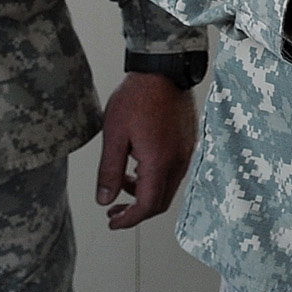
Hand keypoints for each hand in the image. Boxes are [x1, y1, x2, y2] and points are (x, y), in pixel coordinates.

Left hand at [95, 71, 199, 229]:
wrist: (164, 70)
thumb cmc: (138, 97)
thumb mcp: (114, 135)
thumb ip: (109, 171)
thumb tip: (104, 199)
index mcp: (159, 162)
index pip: (147, 206)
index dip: (129, 219)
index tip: (113, 221)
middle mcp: (177, 161)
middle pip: (160, 201)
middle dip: (136, 211)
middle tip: (114, 209)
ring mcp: (185, 151)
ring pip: (167, 186)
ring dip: (145, 192)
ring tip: (122, 181)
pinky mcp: (187, 142)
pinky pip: (173, 170)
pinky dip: (155, 177)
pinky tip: (138, 164)